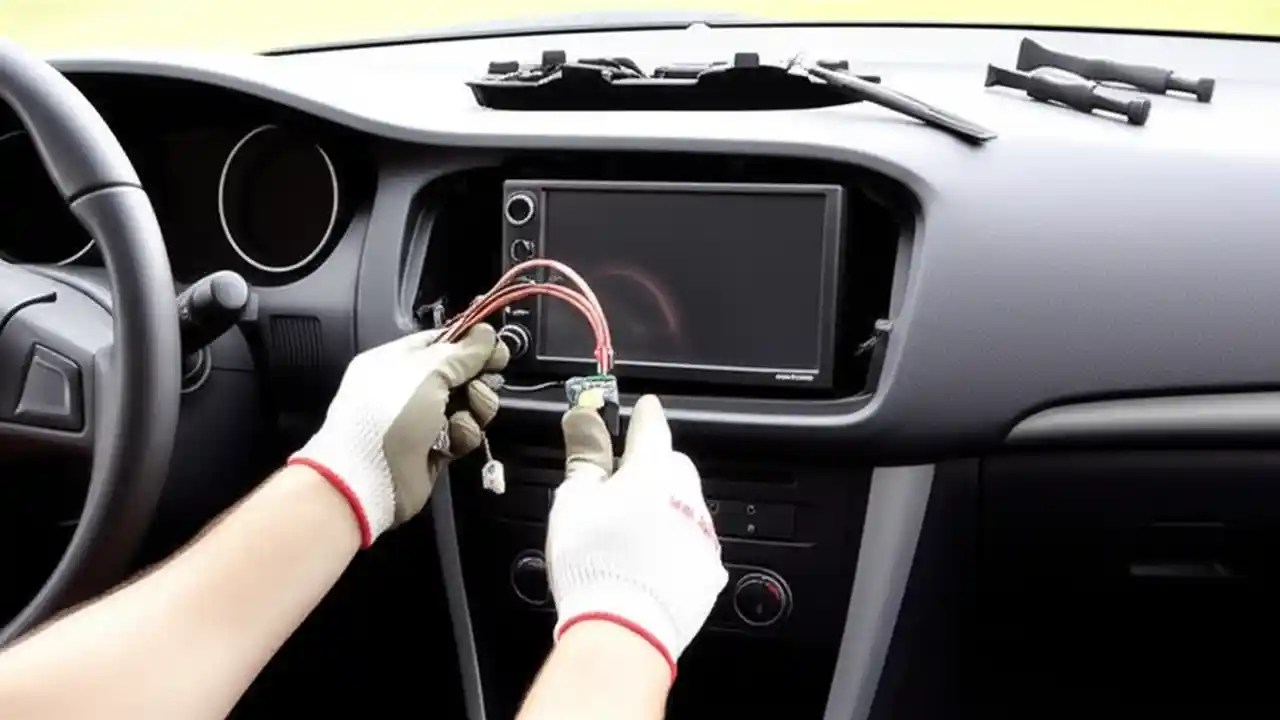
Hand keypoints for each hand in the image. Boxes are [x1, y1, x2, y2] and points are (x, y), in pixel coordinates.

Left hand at [290, 324, 508, 545]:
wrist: (367, 478)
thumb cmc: (388, 414)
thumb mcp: (426, 372)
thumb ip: (462, 352)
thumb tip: (487, 333)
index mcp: (397, 360)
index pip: (441, 342)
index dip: (471, 343)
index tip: (497, 347)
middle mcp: (409, 388)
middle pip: (461, 373)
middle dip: (478, 377)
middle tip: (489, 378)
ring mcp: (423, 420)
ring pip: (468, 404)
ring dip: (475, 407)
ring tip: (462, 415)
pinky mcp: (436, 449)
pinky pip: (463, 434)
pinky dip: (463, 434)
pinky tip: (453, 438)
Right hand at [546, 395, 727, 679]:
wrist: (624, 630)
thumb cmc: (594, 560)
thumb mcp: (574, 500)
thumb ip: (584, 455)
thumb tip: (583, 418)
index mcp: (653, 469)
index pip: (652, 425)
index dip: (643, 415)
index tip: (642, 408)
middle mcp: (687, 494)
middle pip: (671, 467)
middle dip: (650, 472)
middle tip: (618, 493)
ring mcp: (703, 533)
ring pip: (684, 505)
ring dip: (663, 510)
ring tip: (629, 537)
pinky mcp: (709, 569)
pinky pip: (692, 544)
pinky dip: (674, 546)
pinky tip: (648, 564)